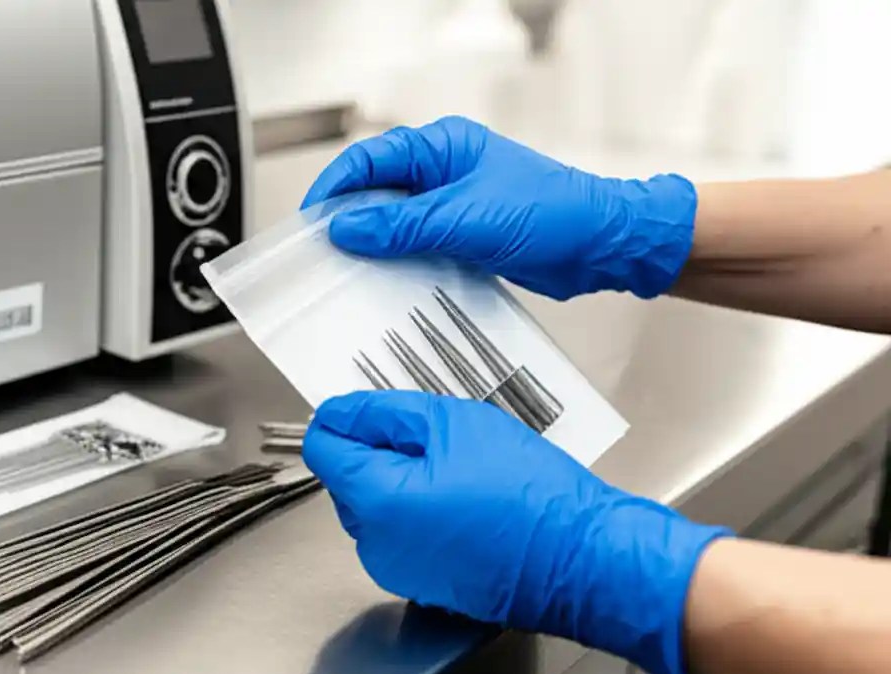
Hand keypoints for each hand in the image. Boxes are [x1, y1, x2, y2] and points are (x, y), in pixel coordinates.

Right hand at [301, 116, 698, 299]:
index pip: (370, 159)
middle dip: (348, 221)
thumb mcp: (467, 219)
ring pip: (393, 225)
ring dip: (373, 248)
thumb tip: (349, 227)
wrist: (602, 246)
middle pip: (376, 193)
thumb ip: (403, 226)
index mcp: (443, 147)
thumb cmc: (555, 213)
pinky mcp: (460, 238)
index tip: (312, 219)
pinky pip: (415, 249)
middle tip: (321, 251)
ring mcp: (452, 205)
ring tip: (347, 273)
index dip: (335, 188)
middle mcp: (444, 172)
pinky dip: (397, 266)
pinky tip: (384, 286)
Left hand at [302, 390, 731, 673]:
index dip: (344, 420)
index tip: (380, 412)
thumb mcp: (454, 423)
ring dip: (401, 483)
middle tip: (441, 442)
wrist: (582, 559)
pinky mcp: (421, 585)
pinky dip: (420, 515)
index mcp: (374, 499)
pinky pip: (401, 536)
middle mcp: (372, 543)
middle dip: (380, 452)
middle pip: (347, 478)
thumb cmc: (527, 489)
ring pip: (374, 507)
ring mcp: (395, 570)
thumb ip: (384, 414)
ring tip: (461, 474)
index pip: (322, 448)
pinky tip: (468, 506)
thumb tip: (340, 412)